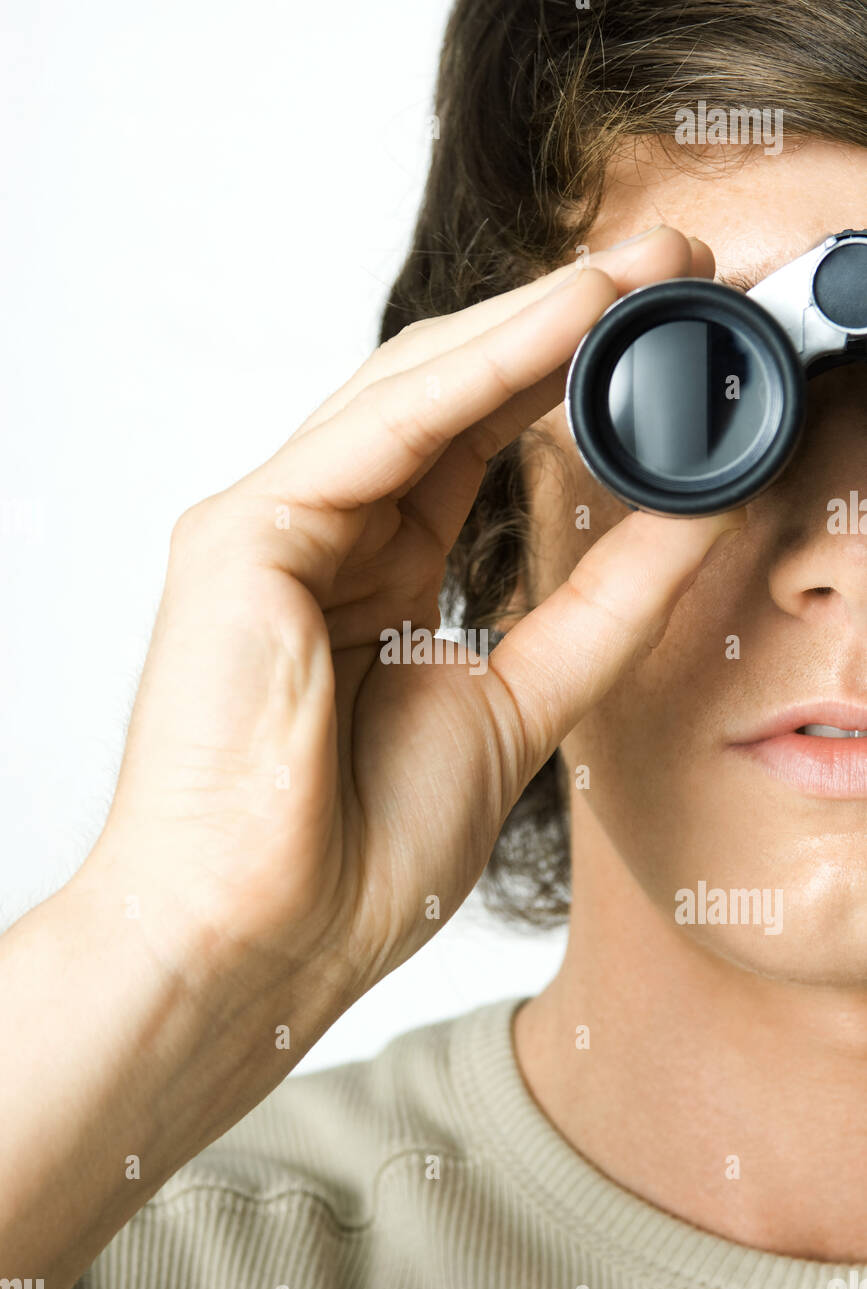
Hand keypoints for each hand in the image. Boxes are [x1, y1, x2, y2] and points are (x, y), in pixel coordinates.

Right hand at [82, 225, 740, 1025]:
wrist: (261, 945)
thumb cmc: (355, 854)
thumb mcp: (519, 703)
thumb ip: (602, 606)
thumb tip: (697, 516)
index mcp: (374, 579)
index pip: (475, 445)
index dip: (572, 382)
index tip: (671, 341)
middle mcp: (322, 537)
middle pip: (448, 397)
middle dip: (562, 325)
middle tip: (674, 269)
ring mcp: (273, 530)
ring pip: (411, 390)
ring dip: (530, 323)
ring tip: (639, 272)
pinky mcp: (239, 537)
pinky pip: (374, 432)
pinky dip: (475, 372)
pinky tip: (565, 322)